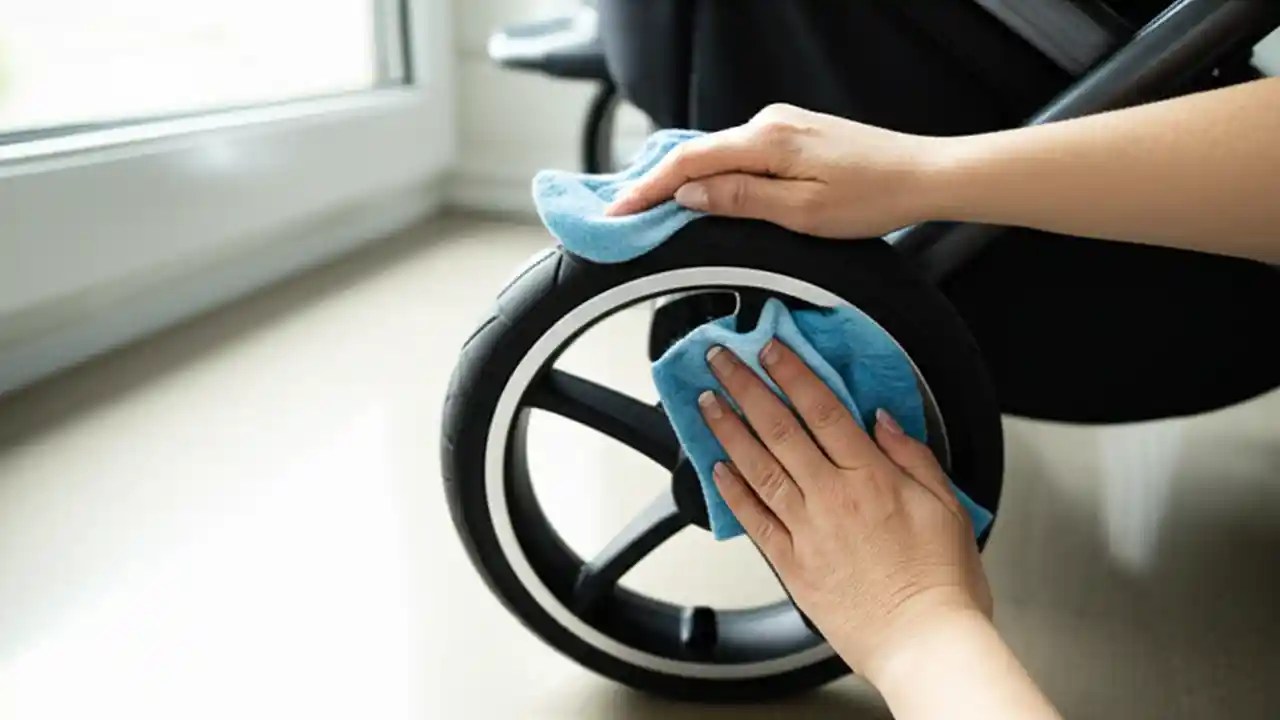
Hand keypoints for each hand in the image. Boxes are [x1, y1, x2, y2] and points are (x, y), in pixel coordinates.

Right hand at [606, 103, 944, 237]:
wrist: (923, 174)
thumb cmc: (872, 198)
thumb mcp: (801, 212)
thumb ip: (740, 200)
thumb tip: (689, 195)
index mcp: (766, 141)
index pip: (688, 162)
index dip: (646, 188)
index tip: (616, 213)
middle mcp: (768, 123)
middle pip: (696, 153)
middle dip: (655, 183)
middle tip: (622, 215)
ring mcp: (781, 125)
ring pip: (716, 153)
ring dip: (684, 179)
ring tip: (652, 209)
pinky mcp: (794, 134)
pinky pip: (738, 153)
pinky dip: (713, 173)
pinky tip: (703, 191)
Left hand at [697, 339, 991, 679]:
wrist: (924, 643)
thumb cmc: (942, 583)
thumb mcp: (948, 506)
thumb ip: (912, 457)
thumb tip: (883, 421)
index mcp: (871, 478)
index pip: (822, 410)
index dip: (792, 374)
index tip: (770, 350)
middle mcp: (831, 498)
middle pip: (779, 428)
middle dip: (745, 387)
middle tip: (720, 360)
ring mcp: (806, 530)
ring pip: (757, 466)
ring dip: (728, 430)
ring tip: (706, 402)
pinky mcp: (791, 565)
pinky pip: (753, 519)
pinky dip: (731, 491)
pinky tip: (716, 469)